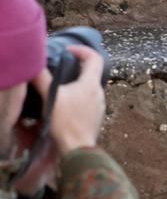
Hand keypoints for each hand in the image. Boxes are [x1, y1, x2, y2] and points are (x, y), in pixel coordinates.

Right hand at [45, 43, 104, 158]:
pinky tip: (66, 102)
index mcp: (91, 84)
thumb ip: (43, 79)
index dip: (83, 50)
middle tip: (63, 64)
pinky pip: (89, 99)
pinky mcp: (96, 115)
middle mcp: (100, 92)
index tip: (68, 50)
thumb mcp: (51, 97)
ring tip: (61, 83)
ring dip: (78, 81)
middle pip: (93, 72)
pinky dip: (79, 95)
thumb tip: (34, 65)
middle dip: (79, 65)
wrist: (78, 148)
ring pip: (90, 86)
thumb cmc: (65, 122)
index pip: (95, 58)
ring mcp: (100, 105)